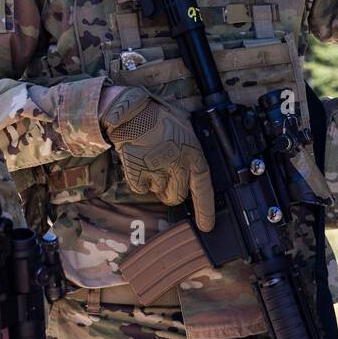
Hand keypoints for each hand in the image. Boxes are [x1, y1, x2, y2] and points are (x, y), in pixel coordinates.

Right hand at [100, 86, 215, 231]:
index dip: (206, 210)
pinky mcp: (138, 175)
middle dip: (172, 190)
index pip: (204, 188)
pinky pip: (141, 188)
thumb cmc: (158, 114)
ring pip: (160, 193)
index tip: (206, 226)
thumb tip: (194, 158)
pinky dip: (138, 179)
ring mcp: (158, 172)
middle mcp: (178, 166)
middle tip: (165, 174)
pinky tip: (138, 160)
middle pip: (178, 196)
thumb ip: (191, 145)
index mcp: (193, 154)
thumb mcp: (184, 125)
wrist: (131, 112)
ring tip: (150, 161)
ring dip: (156, 184)